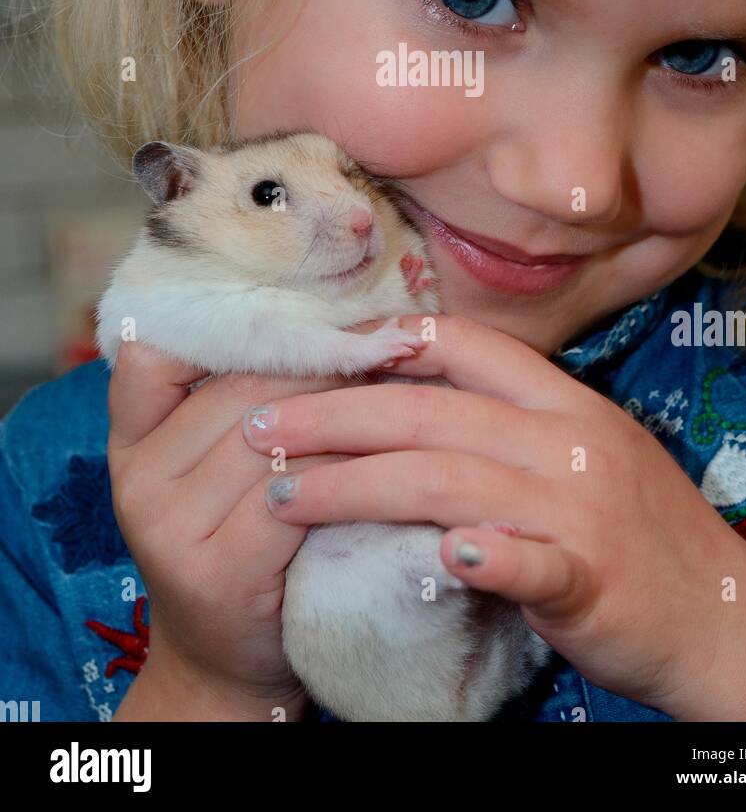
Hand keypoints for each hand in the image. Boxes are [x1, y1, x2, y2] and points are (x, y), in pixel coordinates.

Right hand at [107, 341, 358, 718]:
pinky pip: (292, 493)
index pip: (152, 352)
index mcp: (132, 438)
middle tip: (380, 345)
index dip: (222, 327)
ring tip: (393, 394)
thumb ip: (238, 393)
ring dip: (342, 412)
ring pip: (270, 433)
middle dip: (317, 361)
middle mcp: (138, 478)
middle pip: (237, 384)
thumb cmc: (241, 537)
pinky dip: (344, 472)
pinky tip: (381, 464)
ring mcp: (169, 528)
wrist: (232, 657)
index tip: (295, 314)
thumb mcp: (216, 462)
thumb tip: (328, 309)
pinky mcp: (215, 572)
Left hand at [240, 312, 745, 716]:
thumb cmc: (638, 531)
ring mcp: (580, 508)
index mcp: (566, 402)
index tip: (315, 353)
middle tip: (261, 426)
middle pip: (432, 411)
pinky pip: (530, 562)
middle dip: (335, 415)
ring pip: (448, 480)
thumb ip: (510, 421)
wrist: (722, 615)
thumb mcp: (585, 449)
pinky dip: (484, 556)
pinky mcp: (590, 580)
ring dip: (357, 486)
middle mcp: (570, 440)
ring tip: (286, 495)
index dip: (385, 343)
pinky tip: (438, 557)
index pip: (467, 347)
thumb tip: (412, 394)